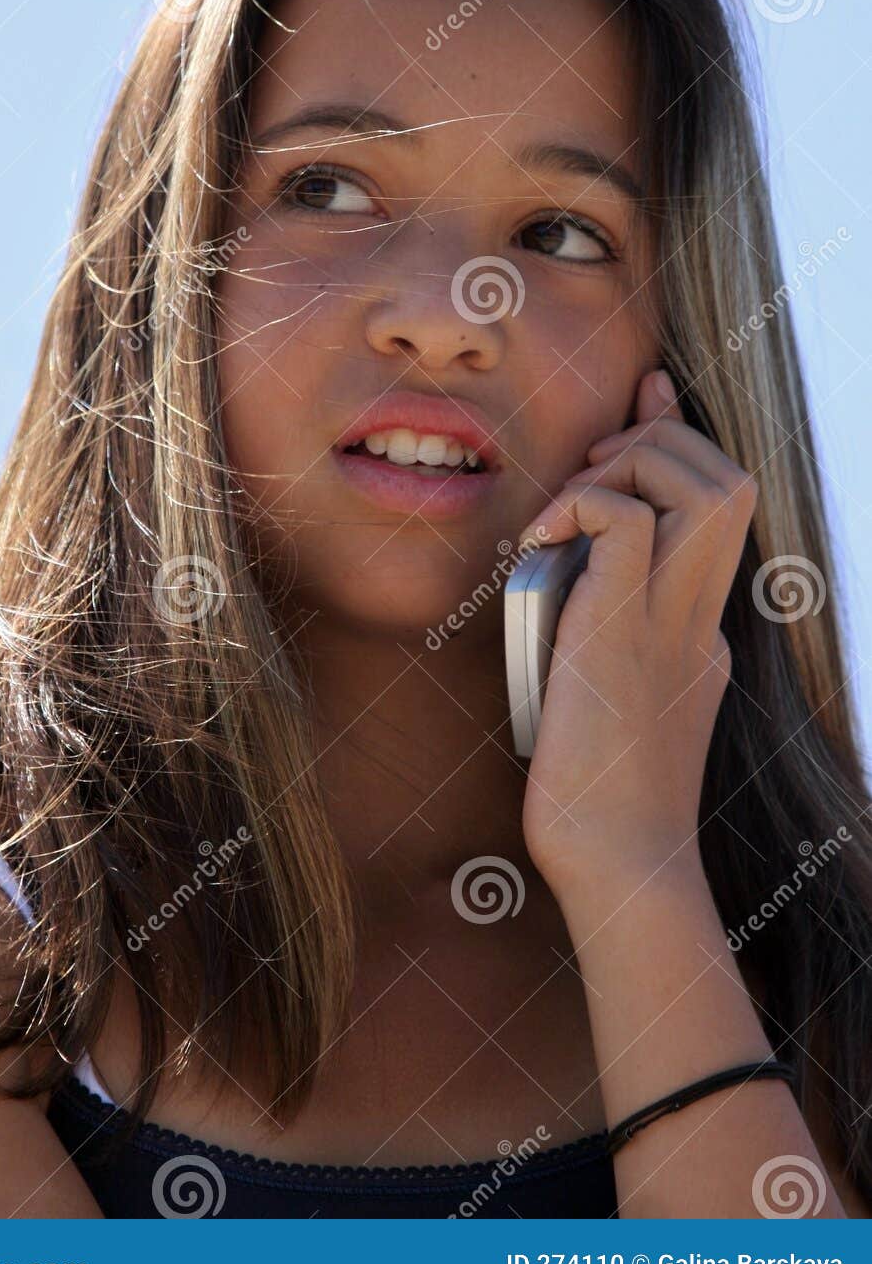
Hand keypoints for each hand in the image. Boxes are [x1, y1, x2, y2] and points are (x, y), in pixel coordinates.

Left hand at [515, 367, 758, 904]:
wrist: (620, 867)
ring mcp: (670, 622)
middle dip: (658, 439)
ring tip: (567, 509)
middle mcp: (699, 615)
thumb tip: (561, 593)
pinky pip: (624, 523)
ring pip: (699, 484)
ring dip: (626, 467)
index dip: (681, 434)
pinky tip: (537, 543)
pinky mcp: (623, 633)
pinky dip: (580, 508)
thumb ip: (601, 640)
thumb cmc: (595, 800)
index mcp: (699, 628)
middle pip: (726, 476)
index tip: (643, 395)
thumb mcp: (609, 703)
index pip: (715, 501)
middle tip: (589, 472)